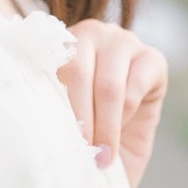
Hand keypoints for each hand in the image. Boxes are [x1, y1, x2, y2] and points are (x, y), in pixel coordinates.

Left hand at [55, 18, 168, 187]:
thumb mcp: (62, 114)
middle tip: (84, 154)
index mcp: (59, 40)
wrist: (118, 150)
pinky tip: (122, 131)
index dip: (54, 104)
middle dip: (81, 119)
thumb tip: (34, 122)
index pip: (50, 65)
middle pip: (78, 72)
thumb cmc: (84, 131)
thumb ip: (50, 104)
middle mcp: (91, 32)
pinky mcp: (153, 58)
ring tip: (103, 155)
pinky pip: (137, 85)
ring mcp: (123, 40)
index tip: (55, 139)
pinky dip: (127, 115)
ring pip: (109, 84)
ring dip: (106, 125)